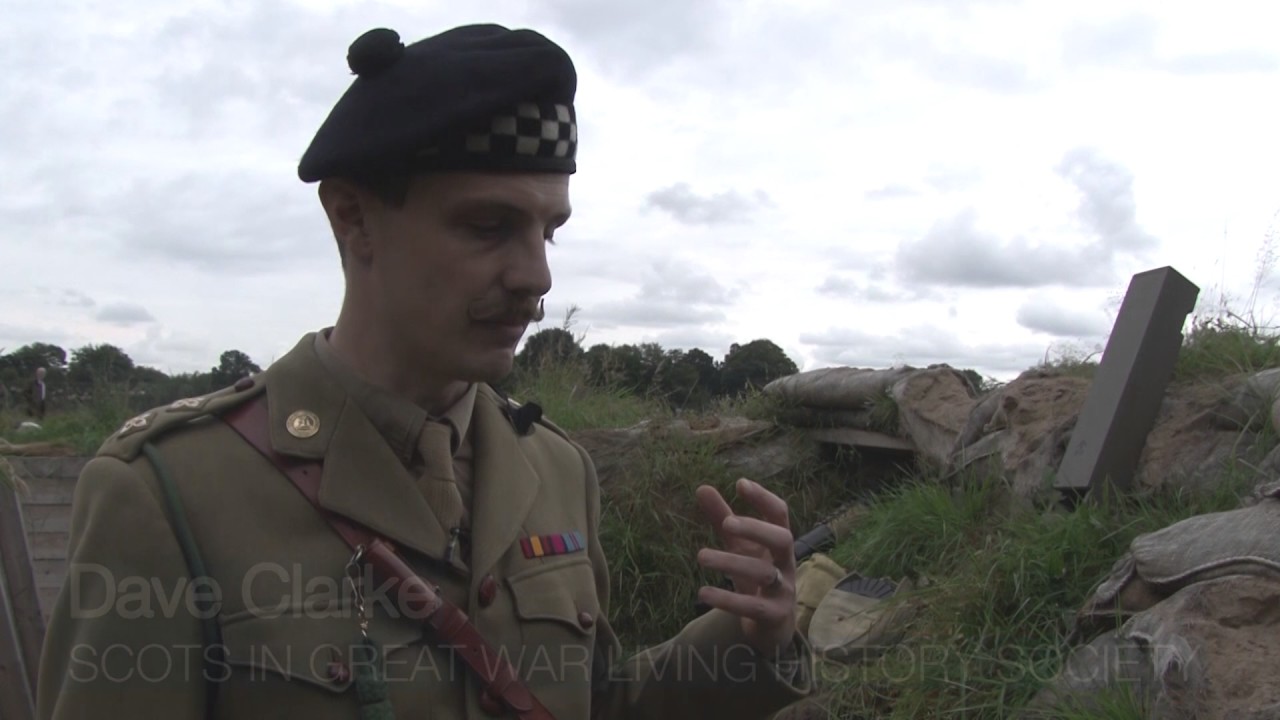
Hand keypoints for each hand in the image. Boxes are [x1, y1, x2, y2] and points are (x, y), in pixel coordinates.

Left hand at [695, 478, 796, 656]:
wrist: (773, 627)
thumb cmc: (755, 578)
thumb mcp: (739, 547)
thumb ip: (722, 519)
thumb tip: (702, 487)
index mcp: (779, 543)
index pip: (779, 514)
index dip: (763, 498)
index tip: (740, 483)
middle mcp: (786, 563)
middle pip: (781, 539)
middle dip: (755, 529)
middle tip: (726, 523)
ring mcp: (783, 590)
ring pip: (763, 573)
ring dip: (731, 563)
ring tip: (700, 556)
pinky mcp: (774, 615)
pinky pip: (753, 606)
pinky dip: (728, 599)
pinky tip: (703, 592)